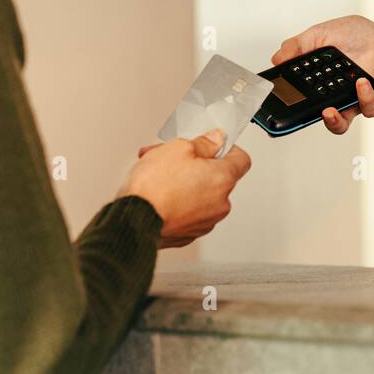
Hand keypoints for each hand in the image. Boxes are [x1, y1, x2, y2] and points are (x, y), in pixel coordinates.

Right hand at [121, 129, 251, 248]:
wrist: (132, 222)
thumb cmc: (153, 189)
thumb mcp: (178, 148)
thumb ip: (203, 143)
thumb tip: (215, 139)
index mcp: (223, 179)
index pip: (241, 159)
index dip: (227, 149)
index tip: (213, 145)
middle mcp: (219, 204)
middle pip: (216, 177)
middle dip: (196, 165)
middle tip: (172, 158)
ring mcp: (204, 222)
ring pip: (200, 195)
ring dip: (184, 183)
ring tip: (157, 176)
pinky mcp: (187, 234)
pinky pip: (188, 212)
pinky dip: (177, 203)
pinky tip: (158, 195)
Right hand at [272, 15, 373, 134]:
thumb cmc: (359, 36)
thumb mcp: (322, 32)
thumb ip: (298, 44)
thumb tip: (277, 58)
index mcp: (317, 79)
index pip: (297, 95)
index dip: (286, 102)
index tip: (275, 102)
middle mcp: (332, 93)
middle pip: (314, 115)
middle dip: (305, 119)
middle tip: (300, 113)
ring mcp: (352, 100)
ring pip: (340, 123)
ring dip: (333, 120)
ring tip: (329, 110)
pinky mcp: (372, 102)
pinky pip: (366, 109)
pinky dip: (363, 97)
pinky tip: (361, 81)